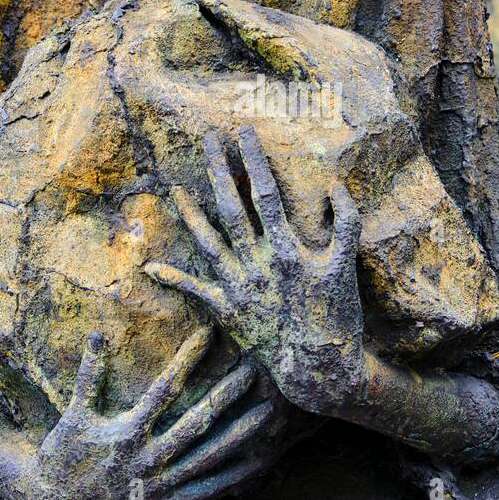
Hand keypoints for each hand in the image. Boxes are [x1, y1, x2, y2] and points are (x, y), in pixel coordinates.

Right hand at [0, 325, 289, 499]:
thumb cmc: (62, 455)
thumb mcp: (74, 414)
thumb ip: (90, 374)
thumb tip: (97, 332)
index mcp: (126, 433)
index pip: (164, 389)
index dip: (187, 360)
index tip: (209, 334)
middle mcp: (147, 459)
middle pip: (196, 422)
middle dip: (226, 394)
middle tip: (255, 371)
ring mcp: (158, 485)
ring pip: (208, 457)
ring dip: (239, 434)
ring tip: (267, 414)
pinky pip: (204, 492)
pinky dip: (230, 479)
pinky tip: (255, 465)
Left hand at [144, 126, 364, 415]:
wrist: (319, 367)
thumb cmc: (336, 315)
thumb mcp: (348, 265)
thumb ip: (346, 222)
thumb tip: (333, 185)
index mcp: (285, 248)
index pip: (264, 193)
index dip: (252, 160)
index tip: (243, 132)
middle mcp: (256, 263)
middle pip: (230, 207)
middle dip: (218, 170)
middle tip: (206, 139)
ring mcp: (238, 287)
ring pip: (208, 242)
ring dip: (190, 213)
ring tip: (175, 188)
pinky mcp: (226, 311)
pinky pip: (195, 291)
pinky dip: (173, 279)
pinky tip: (151, 266)